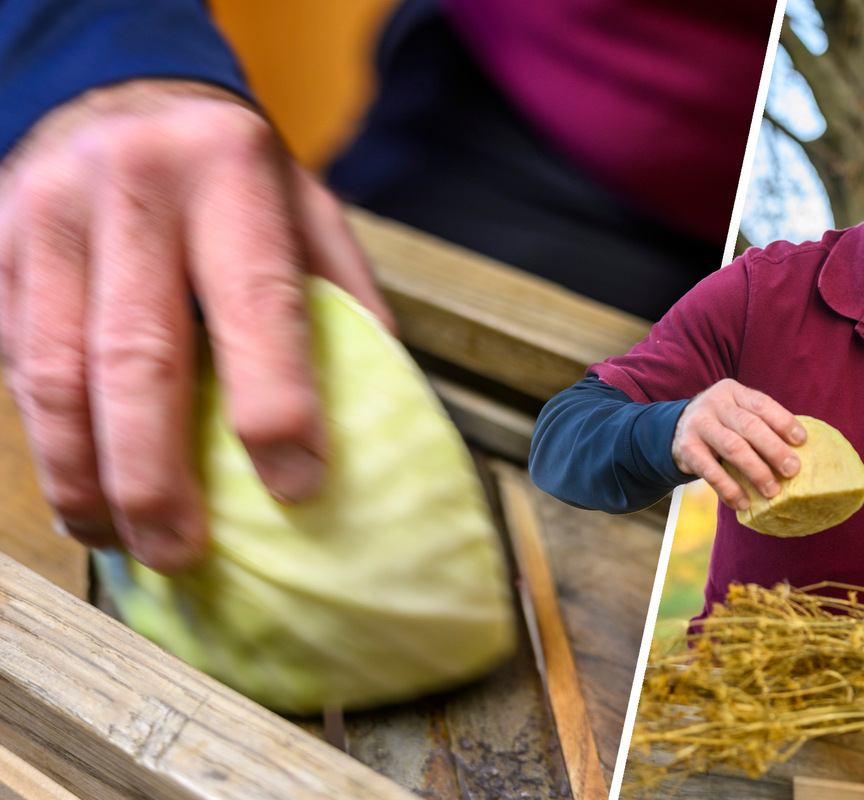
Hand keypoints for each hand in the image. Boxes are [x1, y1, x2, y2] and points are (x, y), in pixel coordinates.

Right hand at [0, 79, 393, 571]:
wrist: (120, 92)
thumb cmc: (234, 175)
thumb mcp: (308, 209)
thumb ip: (341, 299)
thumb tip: (383, 415)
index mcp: (231, 170)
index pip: (257, 303)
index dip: (276, 403)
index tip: (297, 486)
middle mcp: (133, 184)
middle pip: (137, 355)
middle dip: (157, 473)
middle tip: (183, 551)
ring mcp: (50, 213)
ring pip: (56, 372)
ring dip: (86, 475)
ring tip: (121, 541)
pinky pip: (15, 361)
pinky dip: (48, 440)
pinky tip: (82, 489)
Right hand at [670, 379, 804, 509]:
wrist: (675, 429)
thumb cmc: (721, 424)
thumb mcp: (736, 413)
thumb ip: (760, 424)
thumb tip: (798, 452)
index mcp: (733, 391)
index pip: (761, 404)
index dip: (783, 422)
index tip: (801, 441)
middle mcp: (714, 404)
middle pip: (749, 426)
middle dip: (774, 449)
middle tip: (792, 470)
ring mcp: (698, 425)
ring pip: (733, 448)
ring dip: (756, 471)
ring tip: (772, 491)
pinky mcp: (687, 448)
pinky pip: (711, 472)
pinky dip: (729, 489)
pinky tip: (743, 502)